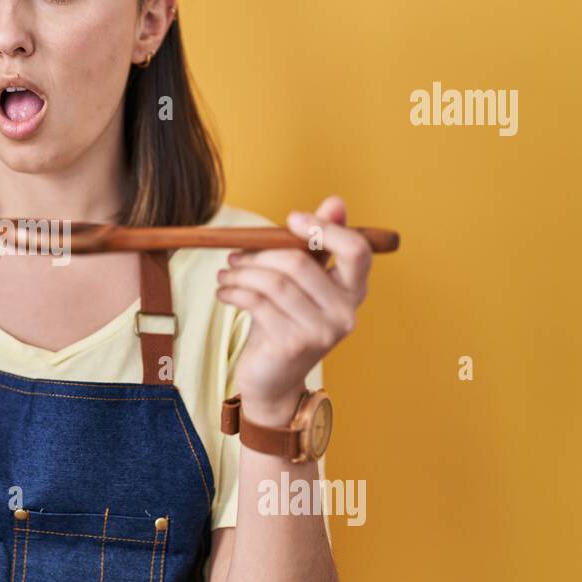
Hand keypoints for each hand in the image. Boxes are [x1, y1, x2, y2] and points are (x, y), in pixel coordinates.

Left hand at [215, 194, 371, 423]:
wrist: (273, 380)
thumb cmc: (285, 322)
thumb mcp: (303, 283)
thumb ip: (318, 245)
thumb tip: (336, 201)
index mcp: (354, 291)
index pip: (356, 250)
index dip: (325, 228)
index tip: (291, 219)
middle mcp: (346, 312)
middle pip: (301, 263)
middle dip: (261, 253)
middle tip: (235, 256)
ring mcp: (322, 332)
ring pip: (274, 282)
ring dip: (241, 273)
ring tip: (226, 275)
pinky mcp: (293, 344)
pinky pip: (257, 303)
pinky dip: (233, 292)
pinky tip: (224, 292)